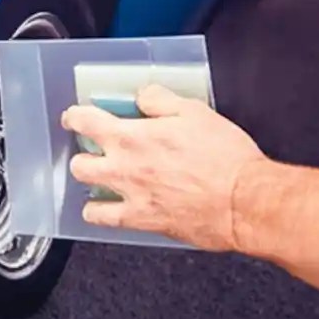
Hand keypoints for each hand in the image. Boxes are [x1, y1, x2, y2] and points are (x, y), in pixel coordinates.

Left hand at [61, 84, 268, 251]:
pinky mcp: (143, 222)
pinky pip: (105, 221)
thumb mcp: (195, 112)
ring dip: (91, 186)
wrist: (243, 200)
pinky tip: (111, 208)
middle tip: (92, 151)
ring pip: (86, 195)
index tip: (75, 117)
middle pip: (78, 163)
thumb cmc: (225, 159)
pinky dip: (102, 215)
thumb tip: (143, 97)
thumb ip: (161, 100)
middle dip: (81, 154)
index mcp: (134, 137)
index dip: (75, 117)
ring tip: (102, 179)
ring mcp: (131, 198)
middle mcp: (125, 169)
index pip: (85, 122)